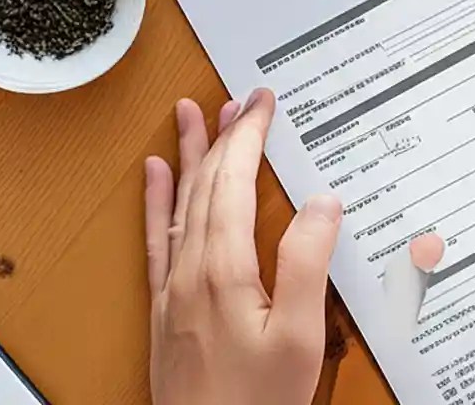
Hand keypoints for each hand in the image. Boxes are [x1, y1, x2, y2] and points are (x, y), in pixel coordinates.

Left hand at [143, 89, 342, 404]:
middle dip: (223, 137)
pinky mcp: (165, 310)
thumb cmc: (257, 402)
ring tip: (189, 117)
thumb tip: (321, 203)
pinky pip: (157, 241)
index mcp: (224, 270)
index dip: (248, 137)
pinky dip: (154, 204)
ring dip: (187, 158)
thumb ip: (308, 264)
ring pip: (179, 205)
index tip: (261, 102)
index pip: (233, 183)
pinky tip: (153, 178)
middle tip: (238, 99)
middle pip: (204, 186)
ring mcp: (174, 290)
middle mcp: (191, 272)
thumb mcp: (299, 336)